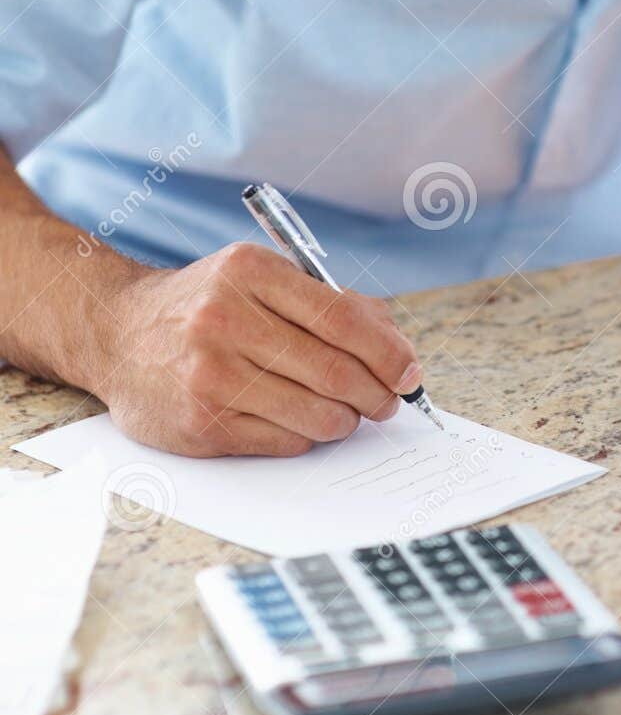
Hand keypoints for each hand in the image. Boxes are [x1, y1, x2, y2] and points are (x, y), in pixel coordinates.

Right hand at [98, 242, 421, 455]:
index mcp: (249, 272)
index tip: (409, 370)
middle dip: (376, 392)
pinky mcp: (201, 424)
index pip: (341, 317)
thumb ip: (329, 302)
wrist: (117, 334)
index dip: (387, 350)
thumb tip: (396, 344)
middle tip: (388, 401)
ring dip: (345, 420)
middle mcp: (225, 319)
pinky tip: (300, 421)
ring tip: (346, 412)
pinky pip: (284, 442)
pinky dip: (306, 436)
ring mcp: (210, 374)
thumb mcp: (260, 279)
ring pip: (315, 414)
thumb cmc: (206, 304)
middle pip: (334, 370)